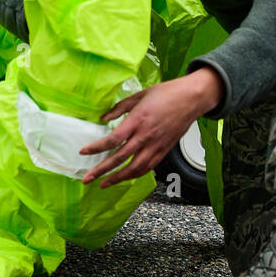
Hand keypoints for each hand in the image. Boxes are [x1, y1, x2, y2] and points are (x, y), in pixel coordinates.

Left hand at [80, 67, 223, 187]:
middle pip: (120, 158)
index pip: (113, 139)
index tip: (84, 152)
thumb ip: (120, 108)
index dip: (96, 148)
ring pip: (134, 168)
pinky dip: (135, 174)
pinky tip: (125, 177)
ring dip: (117, 178)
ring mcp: (156, 145)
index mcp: (138, 119)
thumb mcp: (140, 95)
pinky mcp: (164, 150)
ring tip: (104, 183)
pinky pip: (148, 167)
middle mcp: (146, 135)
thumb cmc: (167, 93)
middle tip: (87, 178)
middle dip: (101, 170)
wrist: (191, 99)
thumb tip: (104, 118)